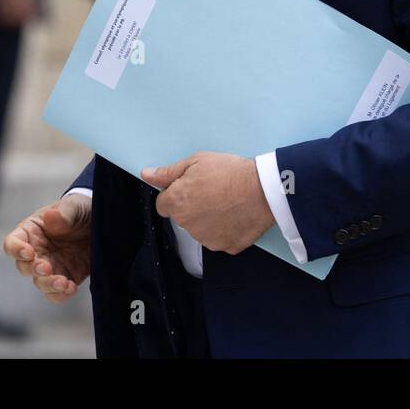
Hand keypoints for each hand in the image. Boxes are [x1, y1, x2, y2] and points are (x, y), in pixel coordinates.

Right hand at [2, 192, 90, 303]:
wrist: (100, 223)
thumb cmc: (80, 210)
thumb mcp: (75, 206)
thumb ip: (63, 213)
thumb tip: (50, 217)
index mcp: (31, 231)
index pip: (12, 243)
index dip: (16, 249)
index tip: (28, 252)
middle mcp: (37, 252)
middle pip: (24, 267)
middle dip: (33, 269)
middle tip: (46, 268)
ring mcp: (51, 266)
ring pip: (40, 283)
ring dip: (48, 285)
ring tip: (63, 283)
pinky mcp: (66, 277)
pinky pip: (57, 293)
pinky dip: (61, 294)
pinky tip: (71, 288)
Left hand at [143, 152, 275, 254]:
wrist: (263, 189)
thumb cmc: (230, 172)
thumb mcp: (196, 161)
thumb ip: (168, 172)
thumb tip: (147, 174)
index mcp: (177, 203)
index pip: (163, 204)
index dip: (176, 194)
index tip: (191, 188)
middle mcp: (187, 225)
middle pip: (183, 217)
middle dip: (193, 206)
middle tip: (213, 191)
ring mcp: (207, 239)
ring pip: (201, 229)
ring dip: (209, 219)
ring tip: (227, 202)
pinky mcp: (226, 247)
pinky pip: (220, 238)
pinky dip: (226, 229)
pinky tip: (236, 214)